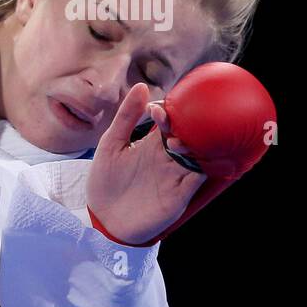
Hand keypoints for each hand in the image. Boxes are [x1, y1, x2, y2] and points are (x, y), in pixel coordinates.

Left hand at [87, 83, 206, 245]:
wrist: (103, 220)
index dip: (169, 112)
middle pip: (189, 134)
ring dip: (194, 145)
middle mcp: (168, 157)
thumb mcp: (110, 146)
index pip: (171, 121)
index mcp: (152, 144)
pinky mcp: (181, 193)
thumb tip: (141, 86)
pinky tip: (195, 157)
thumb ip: (125, 118)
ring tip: (175, 143)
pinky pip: (200, 175)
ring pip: (199, 152)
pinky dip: (203, 165)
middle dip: (189, 125)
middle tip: (179, 121)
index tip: (156, 109)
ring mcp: (177, 174)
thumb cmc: (106, 182)